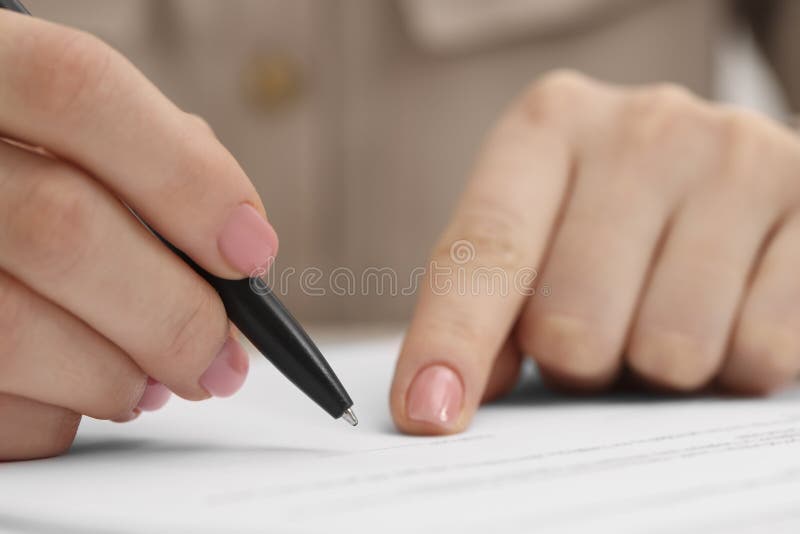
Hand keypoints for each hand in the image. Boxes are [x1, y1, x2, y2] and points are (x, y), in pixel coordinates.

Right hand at [0, 12, 277, 458]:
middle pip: (59, 227)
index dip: (186, 177)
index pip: (79, 92)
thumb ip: (143, 155)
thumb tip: (237, 245)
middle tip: (222, 358)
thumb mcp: (62, 124)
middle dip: (172, 313)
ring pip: (14, 329)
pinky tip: (75, 391)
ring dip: (114, 375)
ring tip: (155, 381)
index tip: (253, 251)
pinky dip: (52, 412)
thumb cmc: (19, 163)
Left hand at [391, 71, 799, 434]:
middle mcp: (640, 127)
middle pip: (571, 321)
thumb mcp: (538, 237)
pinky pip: (762, 349)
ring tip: (666, 313)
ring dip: (658, 362)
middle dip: (579, 358)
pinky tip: (730, 309)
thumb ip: (485, 305)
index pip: (485, 250)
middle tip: (602, 328)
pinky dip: (736, 361)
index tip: (428, 413)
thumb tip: (441, 398)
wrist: (730, 183)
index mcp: (549, 126)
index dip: (451, 340)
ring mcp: (735, 157)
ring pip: (669, 348)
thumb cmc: (614, 223)